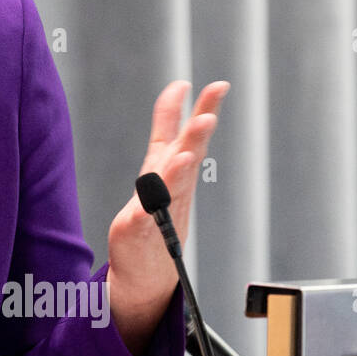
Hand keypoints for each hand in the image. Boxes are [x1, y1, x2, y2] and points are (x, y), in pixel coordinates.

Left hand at [106, 79, 229, 355]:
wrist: (148, 270)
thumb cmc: (155, 212)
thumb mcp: (159, 162)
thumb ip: (167, 126)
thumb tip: (178, 88)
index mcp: (172, 168)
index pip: (183, 132)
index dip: (197, 108)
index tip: (217, 85)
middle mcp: (171, 187)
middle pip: (187, 155)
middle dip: (198, 133)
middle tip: (210, 113)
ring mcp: (159, 209)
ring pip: (172, 185)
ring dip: (179, 169)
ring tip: (186, 153)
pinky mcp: (139, 230)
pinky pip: (145, 218)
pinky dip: (149, 210)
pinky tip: (148, 202)